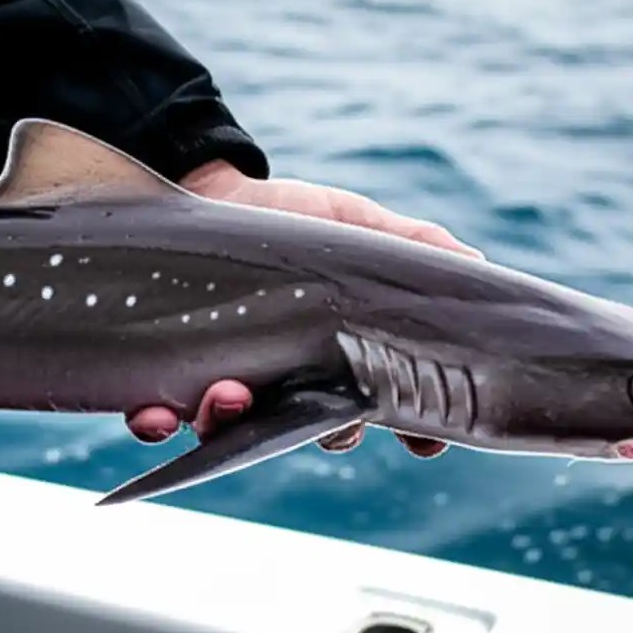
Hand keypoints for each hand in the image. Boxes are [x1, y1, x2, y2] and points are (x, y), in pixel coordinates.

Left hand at [121, 160, 485, 459]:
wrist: (208, 191)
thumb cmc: (290, 216)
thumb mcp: (358, 225)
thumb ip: (415, 245)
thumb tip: (478, 267)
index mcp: (338, 359)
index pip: (384, 410)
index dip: (412, 432)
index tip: (428, 440)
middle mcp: (287, 383)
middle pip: (315, 431)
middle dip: (324, 429)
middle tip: (327, 417)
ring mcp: (228, 383)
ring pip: (234, 432)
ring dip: (231, 425)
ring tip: (228, 395)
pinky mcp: (168, 376)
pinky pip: (158, 418)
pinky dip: (156, 422)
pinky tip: (154, 412)